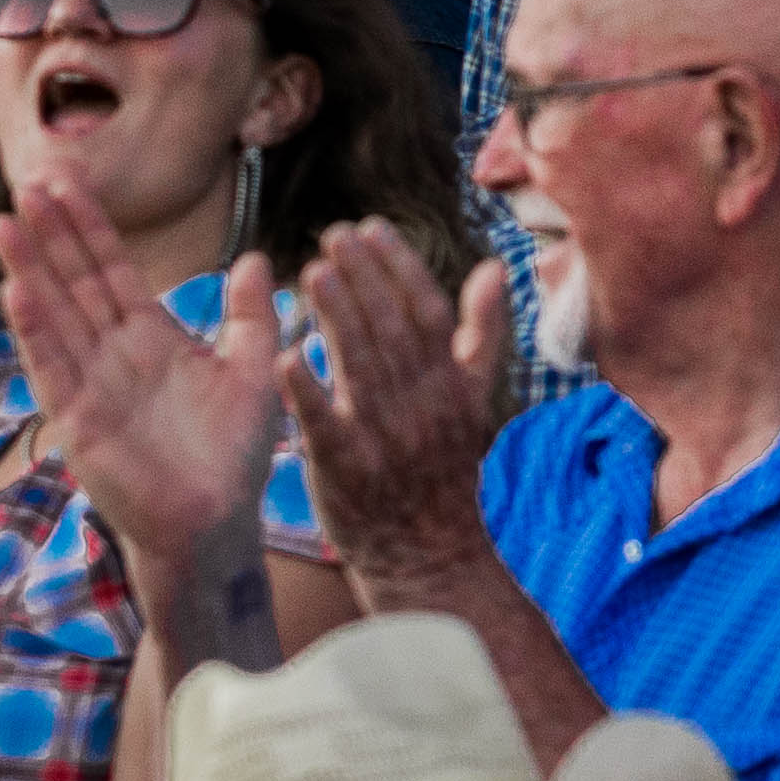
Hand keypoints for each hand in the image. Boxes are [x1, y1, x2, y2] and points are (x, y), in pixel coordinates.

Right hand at [0, 180, 283, 554]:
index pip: (112, 268)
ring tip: (5, 222)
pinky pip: (52, 367)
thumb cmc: (231, 454)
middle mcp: (113, 353)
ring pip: (54, 314)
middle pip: (75, 281)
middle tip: (28, 182)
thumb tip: (256, 258)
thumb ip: (251, 316)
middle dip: (52, 234)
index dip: (90, 226)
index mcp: (151, 336)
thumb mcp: (253, 370)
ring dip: (29, 269)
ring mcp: (90, 384)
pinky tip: (16, 291)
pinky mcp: (77, 420)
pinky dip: (34, 330)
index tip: (67, 182)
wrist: (216, 522)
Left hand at [277, 216, 511, 596]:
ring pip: (361, 365)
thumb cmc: (445, 467)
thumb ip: (484, 331)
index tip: (372, 228)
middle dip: (363, 277)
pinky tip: (285, 354)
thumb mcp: (475, 397)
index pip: (428, 311)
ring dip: (337, 315)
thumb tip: (494, 266)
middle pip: (392, 329)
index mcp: (452, 384)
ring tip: (312, 272)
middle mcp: (422, 404)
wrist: (429, 552)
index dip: (400, 267)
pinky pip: (326, 424)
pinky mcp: (347, 469)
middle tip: (333, 234)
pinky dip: (306, 390)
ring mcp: (385, 437)